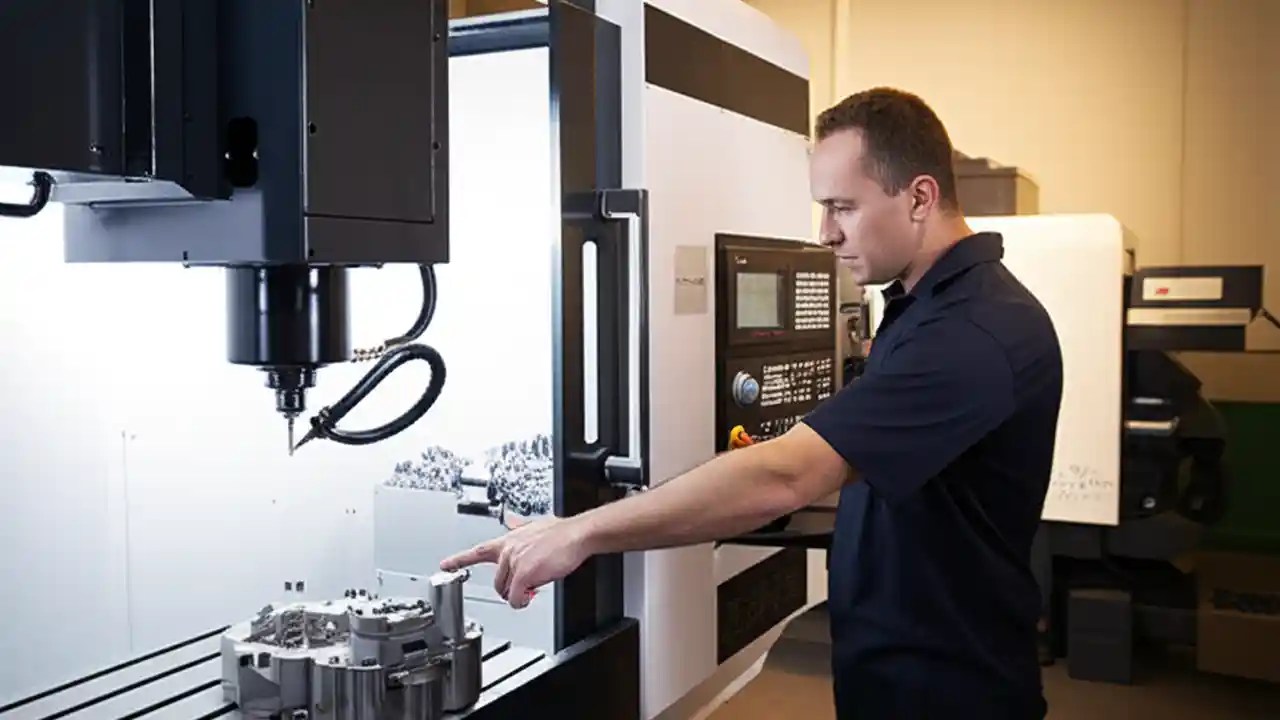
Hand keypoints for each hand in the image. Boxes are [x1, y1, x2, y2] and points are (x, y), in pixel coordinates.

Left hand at [439, 516, 590, 608]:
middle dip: (511, 587)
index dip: (459, 559)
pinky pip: (516, 598)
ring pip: (506, 591)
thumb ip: (519, 526)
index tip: (445, 565)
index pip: (478, 551)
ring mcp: (514, 562)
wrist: (577, 535)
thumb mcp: (534, 525)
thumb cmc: (560, 533)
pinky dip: (522, 602)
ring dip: (519, 594)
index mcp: (508, 540)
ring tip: (533, 585)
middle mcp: (507, 550)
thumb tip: (512, 520)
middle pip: (497, 581)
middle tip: (526, 585)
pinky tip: (528, 598)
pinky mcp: (524, 575)